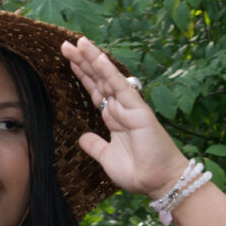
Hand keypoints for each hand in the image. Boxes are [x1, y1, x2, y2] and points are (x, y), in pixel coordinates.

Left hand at [63, 37, 189, 197]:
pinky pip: (121, 88)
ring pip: (108, 78)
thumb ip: (95, 146)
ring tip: (79, 43)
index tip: (69, 59)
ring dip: (93, 60)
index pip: (95, 90)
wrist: (159, 183)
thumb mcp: (107, 158)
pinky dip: (109, 73)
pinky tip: (98, 59)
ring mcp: (130, 107)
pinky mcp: (138, 111)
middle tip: (66, 44)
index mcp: (114, 118)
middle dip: (82, 62)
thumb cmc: (138, 172)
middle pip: (98, 79)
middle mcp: (121, 108)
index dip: (83, 75)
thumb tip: (82, 138)